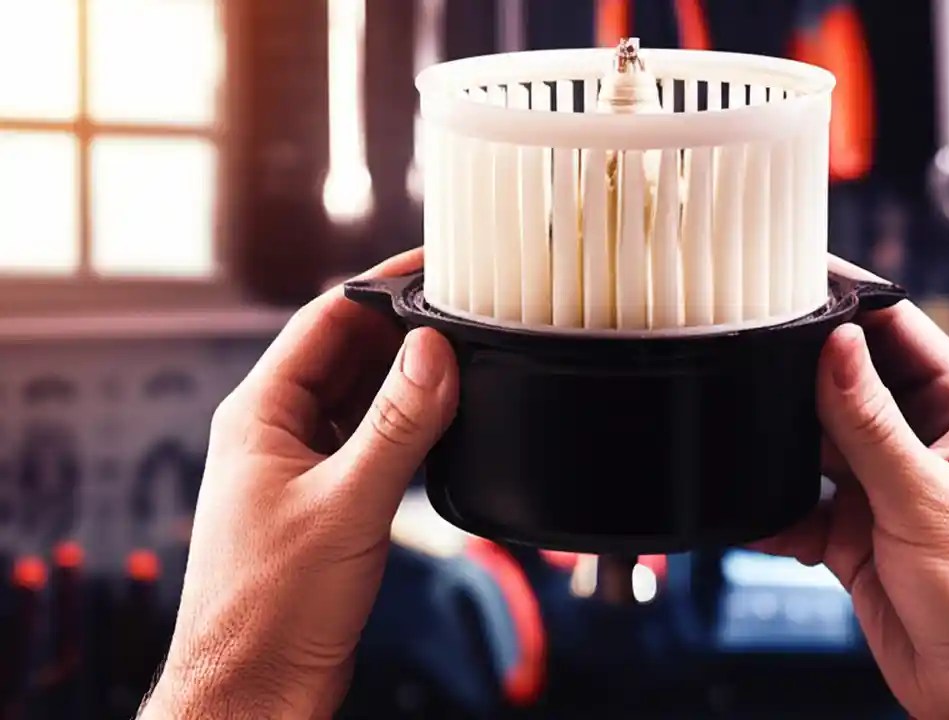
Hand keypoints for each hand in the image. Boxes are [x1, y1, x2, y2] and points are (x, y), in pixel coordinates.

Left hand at [140, 250, 458, 717]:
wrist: (254, 690)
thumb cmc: (270, 608)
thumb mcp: (347, 505)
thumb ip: (397, 425)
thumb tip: (435, 353)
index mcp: (259, 415)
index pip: (323, 322)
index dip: (377, 287)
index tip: (429, 265)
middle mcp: (276, 433)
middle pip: (346, 355)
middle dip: (402, 330)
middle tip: (463, 308)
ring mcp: (300, 468)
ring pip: (361, 399)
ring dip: (408, 379)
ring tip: (465, 356)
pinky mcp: (326, 503)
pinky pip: (371, 442)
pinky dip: (408, 426)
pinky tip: (444, 424)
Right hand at [756, 303, 948, 718]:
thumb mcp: (926, 500)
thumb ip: (871, 424)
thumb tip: (835, 344)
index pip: (901, 332)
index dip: (851, 303)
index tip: (796, 279)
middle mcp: (920, 444)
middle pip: (846, 386)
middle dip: (799, 380)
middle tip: (744, 358)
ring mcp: (884, 491)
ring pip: (815, 447)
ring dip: (781, 450)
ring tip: (740, 438)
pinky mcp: (854, 538)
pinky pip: (800, 510)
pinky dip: (774, 514)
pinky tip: (750, 516)